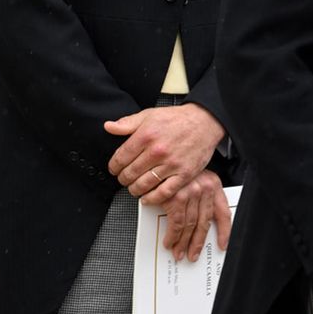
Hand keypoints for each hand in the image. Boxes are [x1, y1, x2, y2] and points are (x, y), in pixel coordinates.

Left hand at [104, 103, 224, 201]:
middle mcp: (158, 151)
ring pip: (144, 184)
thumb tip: (108, 127)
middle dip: (123, 179)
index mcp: (146, 135)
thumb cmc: (176, 119)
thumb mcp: (149, 115)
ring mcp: (172, 164)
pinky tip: (146, 198)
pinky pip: (164, 192)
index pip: (121, 157)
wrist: (204, 122)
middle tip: (123, 179)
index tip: (114, 169)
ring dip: (134, 189)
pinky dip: (152, 198)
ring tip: (133, 188)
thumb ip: (127, 123)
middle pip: (130, 173)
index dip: (114, 166)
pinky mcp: (184, 174)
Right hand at [158, 169, 231, 262]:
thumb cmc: (173, 163)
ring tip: (178, 252)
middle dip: (197, 242)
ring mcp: (191, 194)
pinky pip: (176, 224)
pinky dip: (172, 236)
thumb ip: (197, 196)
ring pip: (190, 227)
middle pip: (204, 223)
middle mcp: (204, 189)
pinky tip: (169, 241)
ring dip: (183, 243)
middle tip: (193, 254)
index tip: (222, 244)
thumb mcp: (192, 176)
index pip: (223, 212)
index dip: (224, 231)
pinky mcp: (176, 199)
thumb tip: (195, 221)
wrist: (161, 152)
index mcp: (212, 183)